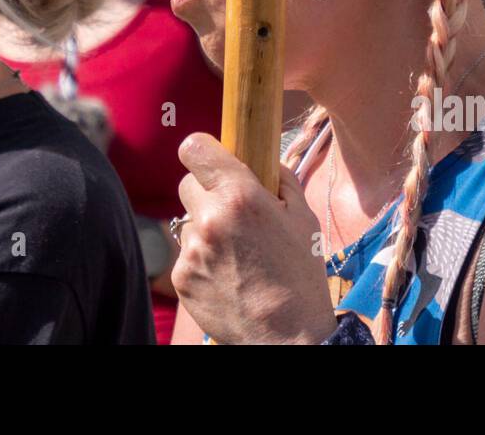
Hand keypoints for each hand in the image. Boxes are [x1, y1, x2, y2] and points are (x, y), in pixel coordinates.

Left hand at [172, 132, 337, 344]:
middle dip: (206, 191)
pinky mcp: (181, 277)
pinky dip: (201, 259)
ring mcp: (192, 250)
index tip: (212, 159)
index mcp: (240, 196)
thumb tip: (264, 159)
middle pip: (186, 183)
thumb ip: (280, 180)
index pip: (195, 148)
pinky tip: (227, 275)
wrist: (287, 336)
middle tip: (230, 210)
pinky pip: (186, 253)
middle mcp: (209, 218)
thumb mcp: (303, 218)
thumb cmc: (301, 275)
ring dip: (204, 228)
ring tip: (235, 252)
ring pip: (187, 221)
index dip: (204, 151)